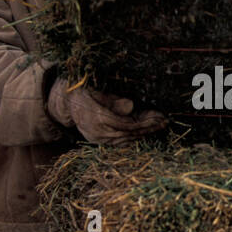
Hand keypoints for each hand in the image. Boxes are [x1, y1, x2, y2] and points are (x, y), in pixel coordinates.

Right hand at [48, 78, 166, 144]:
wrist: (66, 102)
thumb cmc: (84, 90)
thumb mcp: (97, 89)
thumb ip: (114, 99)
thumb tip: (131, 106)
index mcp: (97, 117)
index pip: (127, 123)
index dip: (145, 121)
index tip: (161, 116)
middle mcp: (97, 132)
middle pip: (129, 133)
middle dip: (148, 127)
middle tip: (165, 122)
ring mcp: (97, 139)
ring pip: (126, 139)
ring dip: (144, 133)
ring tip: (159, 126)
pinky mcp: (98, 141)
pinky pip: (120, 141)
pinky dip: (134, 137)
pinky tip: (145, 131)